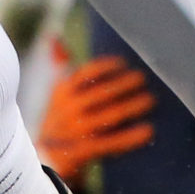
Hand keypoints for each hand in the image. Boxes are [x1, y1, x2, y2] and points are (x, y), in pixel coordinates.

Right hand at [36, 55, 155, 179]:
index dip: (104, 67)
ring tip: (150, 99)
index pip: (84, 74)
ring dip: (131, 107)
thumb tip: (55, 36)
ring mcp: (77, 130)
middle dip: (122, 85)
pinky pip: (113, 142)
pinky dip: (131, 137)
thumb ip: (60, 64)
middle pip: (100, 94)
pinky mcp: (86, 151)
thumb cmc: (58, 116)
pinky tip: (148, 130)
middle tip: (142, 78)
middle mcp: (68, 109)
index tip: (123, 62)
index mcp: (61, 92)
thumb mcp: (57, 91)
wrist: (44, 156)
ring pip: (110, 116)